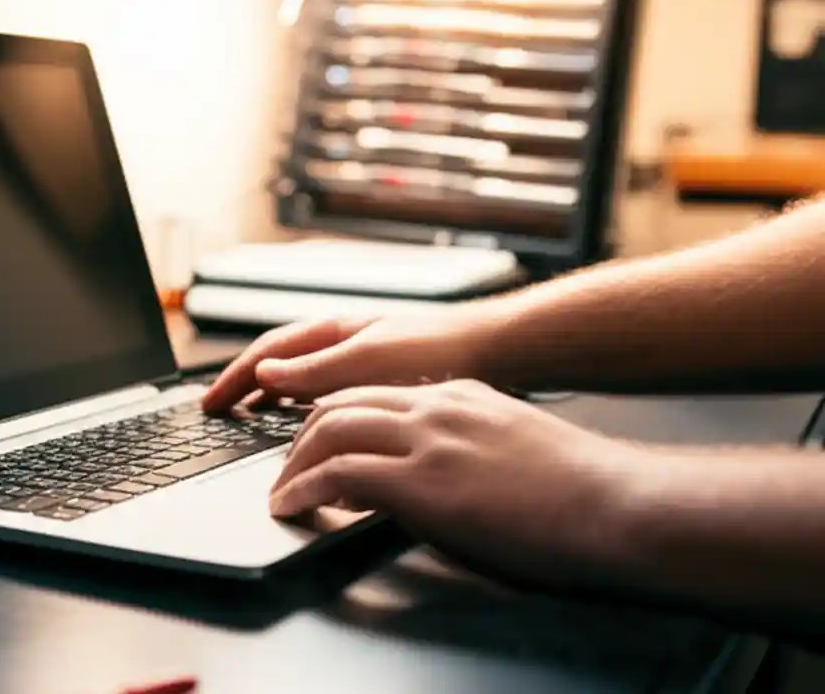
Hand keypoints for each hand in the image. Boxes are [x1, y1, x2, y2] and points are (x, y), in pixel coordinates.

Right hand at [200, 304, 500, 414]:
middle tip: (218, 414)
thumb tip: (264, 373)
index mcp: (336, 333)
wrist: (500, 352)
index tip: (208, 406)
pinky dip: (305, 410)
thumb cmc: (441, 350)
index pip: (266, 352)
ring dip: (272, 399)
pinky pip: (329, 396)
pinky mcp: (386, 384)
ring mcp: (365, 363)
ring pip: (303, 381)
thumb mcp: (370, 362)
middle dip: (245, 387)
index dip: (233, 378)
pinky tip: (311, 430)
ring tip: (252, 422)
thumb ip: (317, 370)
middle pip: (279, 364)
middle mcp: (346, 344)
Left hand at [268, 380, 638, 588]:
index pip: (377, 395)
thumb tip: (447, 483)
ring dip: (295, 464)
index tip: (322, 448)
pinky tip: (293, 508)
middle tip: (289, 471)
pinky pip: (337, 473)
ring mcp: (428, 439)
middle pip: (342, 404)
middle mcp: (439, 406)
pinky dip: (303, 489)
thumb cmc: (587, 496)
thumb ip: (471, 453)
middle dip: (304, 438)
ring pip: (329, 429)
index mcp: (463, 397)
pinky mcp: (421, 479)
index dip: (338, 421)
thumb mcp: (516, 453)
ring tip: (282, 494)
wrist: (620, 507)